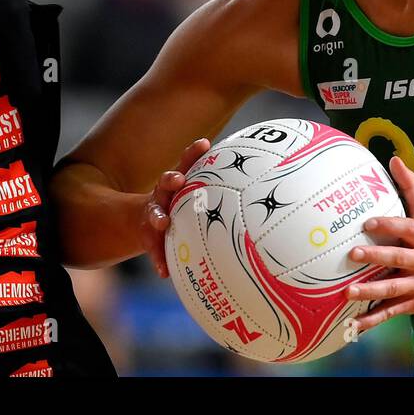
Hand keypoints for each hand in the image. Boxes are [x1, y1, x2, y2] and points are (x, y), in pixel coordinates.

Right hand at [140, 137, 210, 278]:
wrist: (147, 221)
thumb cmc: (184, 207)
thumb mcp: (198, 198)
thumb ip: (224, 197)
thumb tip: (267, 201)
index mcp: (180, 181)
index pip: (187, 161)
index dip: (194, 152)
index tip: (204, 143)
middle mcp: (164, 193)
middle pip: (166, 181)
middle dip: (171, 178)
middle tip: (178, 180)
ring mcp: (153, 212)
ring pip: (153, 212)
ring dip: (158, 216)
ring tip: (163, 223)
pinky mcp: (147, 234)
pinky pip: (151, 246)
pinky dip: (158, 258)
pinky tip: (164, 271)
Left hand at [344, 155, 413, 333]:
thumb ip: (410, 187)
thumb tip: (393, 159)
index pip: (406, 229)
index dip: (388, 225)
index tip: (367, 222)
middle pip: (399, 260)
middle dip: (377, 258)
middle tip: (353, 254)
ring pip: (394, 290)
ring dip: (371, 293)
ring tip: (348, 293)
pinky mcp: (413, 304)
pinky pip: (391, 313)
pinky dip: (372, 320)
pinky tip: (352, 325)